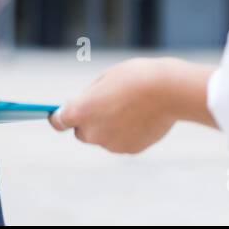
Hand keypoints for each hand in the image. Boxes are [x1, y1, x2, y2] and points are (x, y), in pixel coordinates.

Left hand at [48, 58, 178, 153]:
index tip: (63, 113)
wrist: (169, 91)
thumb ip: (90, 97)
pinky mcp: (130, 150)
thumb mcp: (106, 79)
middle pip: (81, 132)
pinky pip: (122, 141)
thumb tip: (86, 108)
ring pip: (104, 137)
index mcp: (82, 111)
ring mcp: (111, 144)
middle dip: (88, 121)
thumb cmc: (135, 77)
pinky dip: (126, 132)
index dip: (60, 116)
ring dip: (110, 126)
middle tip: (104, 104)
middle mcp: (92, 132)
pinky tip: (141, 117)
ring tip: (129, 107)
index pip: (58, 121)